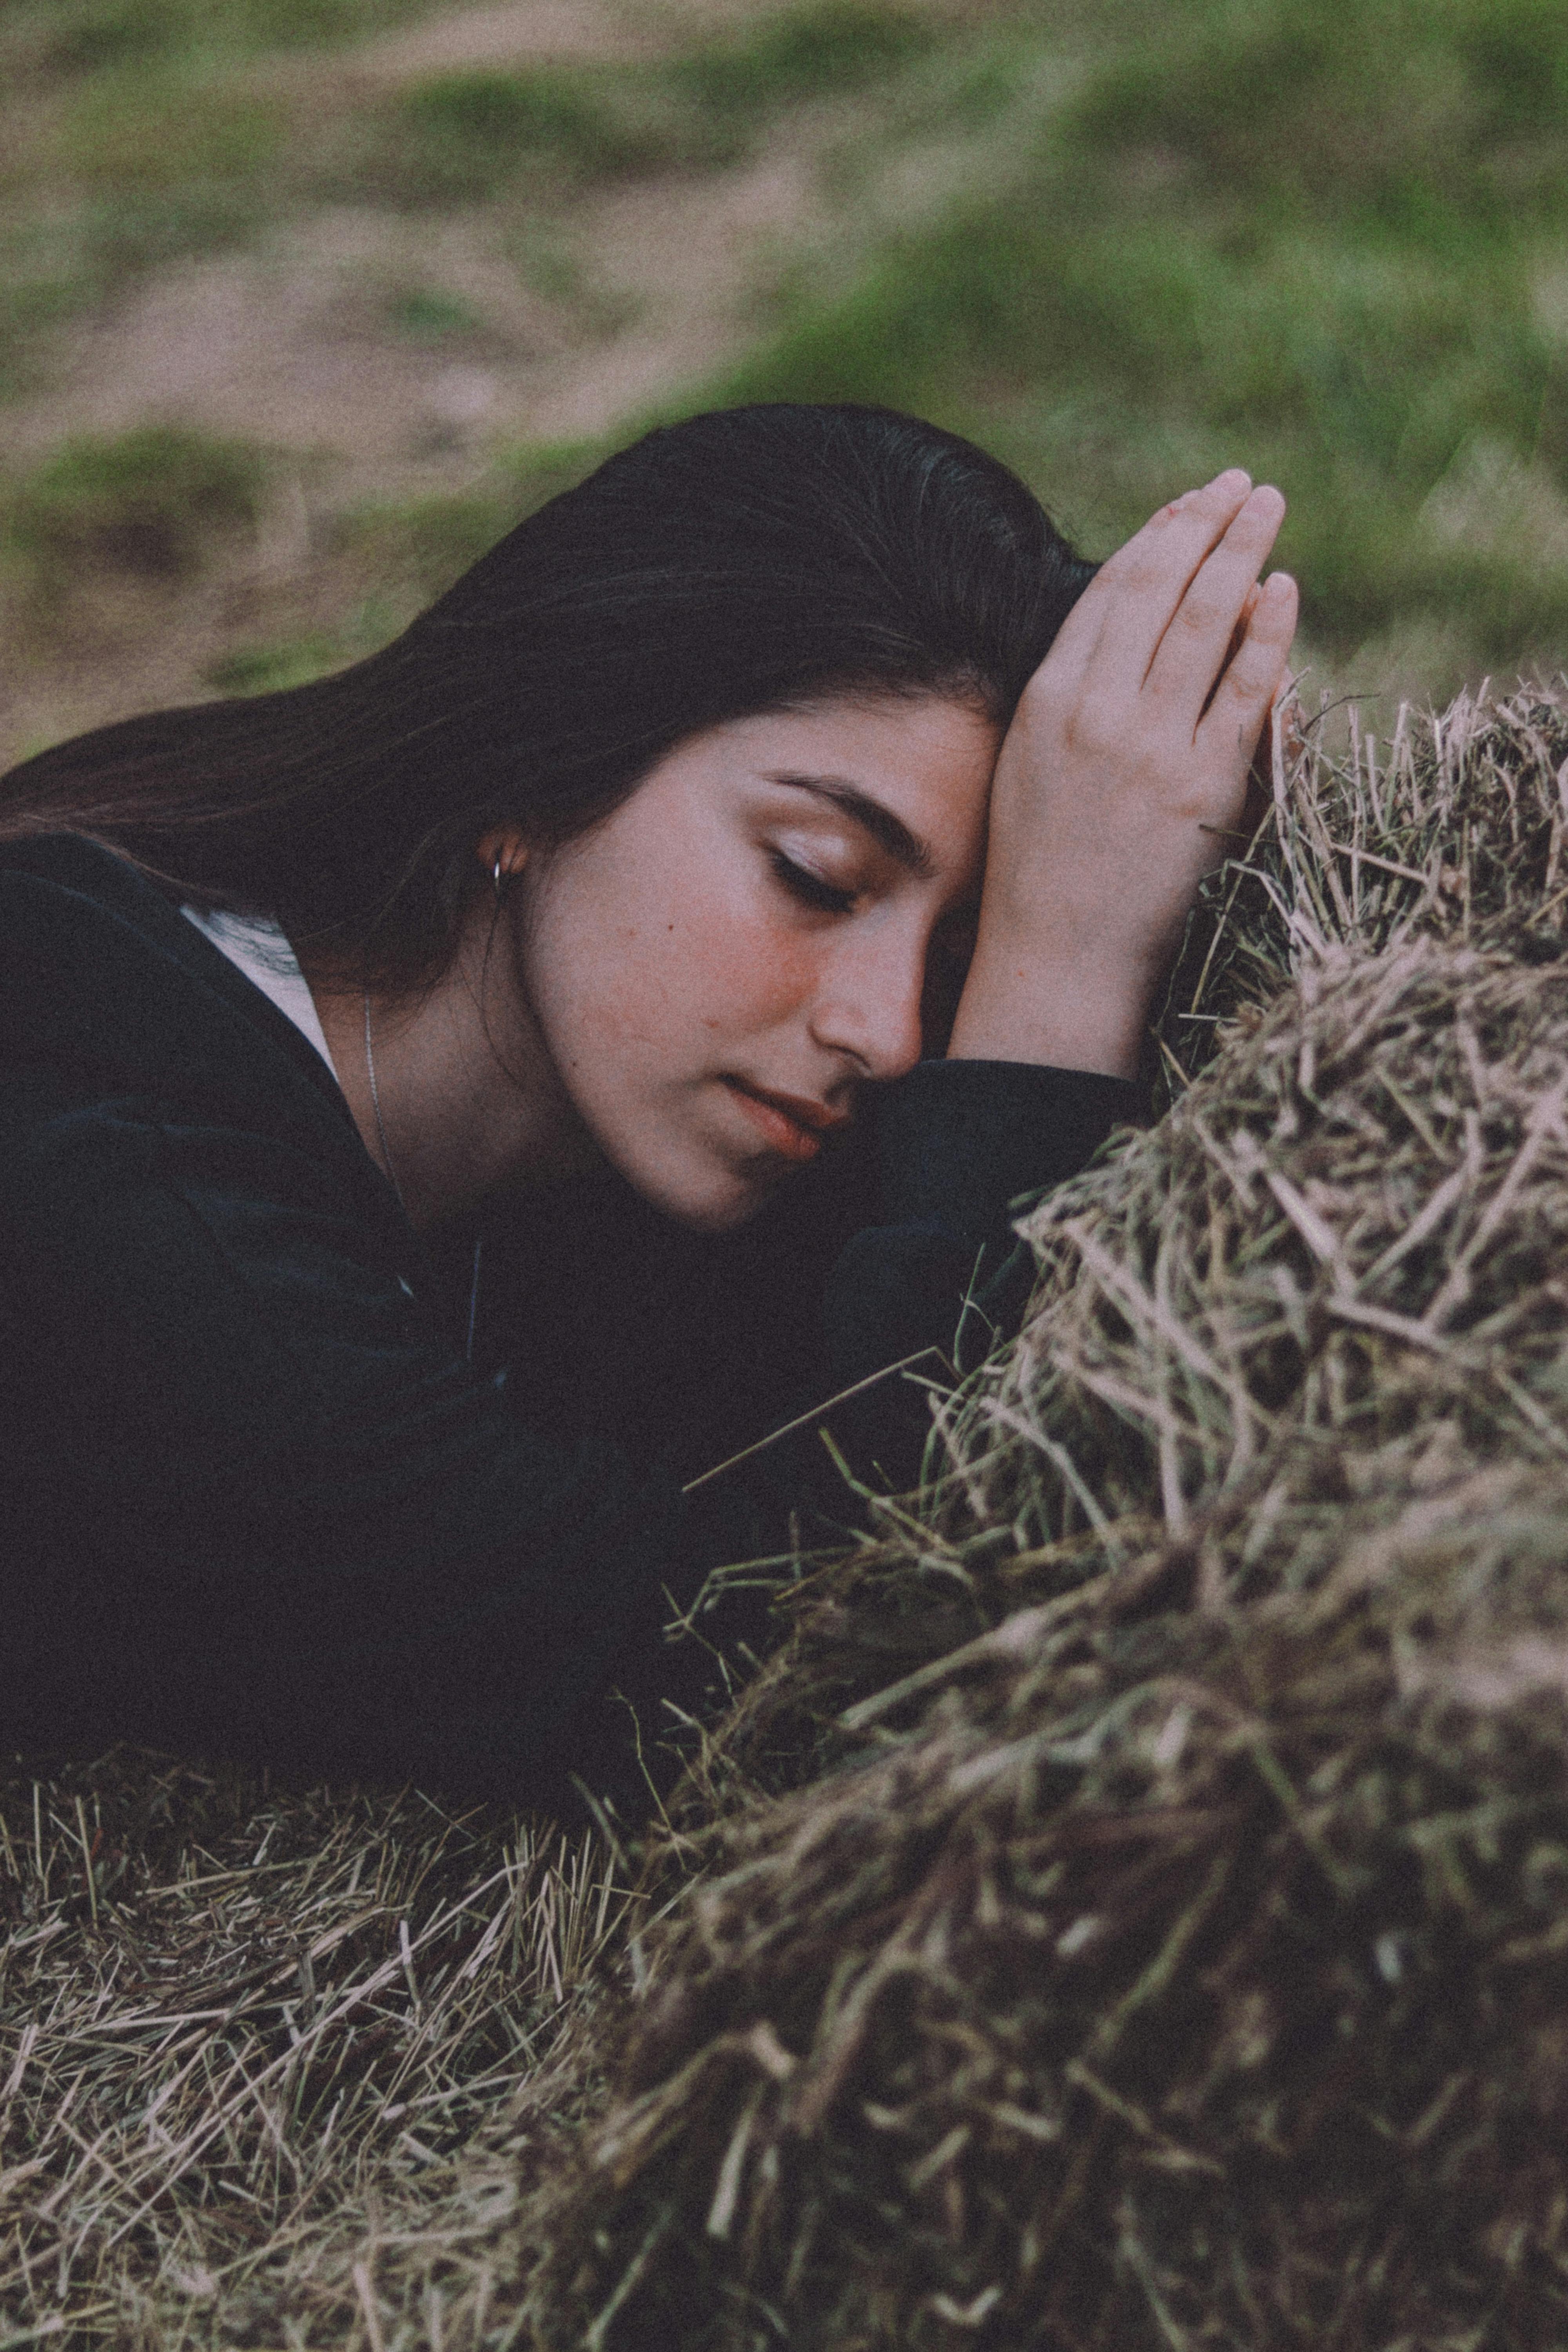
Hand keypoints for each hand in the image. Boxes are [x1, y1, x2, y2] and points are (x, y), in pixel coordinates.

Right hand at [947, 469, 1297, 1080]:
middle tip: (1238, 485)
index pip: (1107, 594)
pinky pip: (1243, 691)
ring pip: (1203, 622)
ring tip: (1266, 506)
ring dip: (1240, 551)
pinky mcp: (1202, 785)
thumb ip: (1067, 697)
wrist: (1056, 956)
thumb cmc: (1038, 868)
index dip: (1153, 540)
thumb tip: (1119, 638)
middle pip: (1157, 590)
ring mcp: (1151, 746)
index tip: (1186, 507)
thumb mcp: (1028, 764)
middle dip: (1202, 525)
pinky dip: (1266, 633)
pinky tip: (1283, 588)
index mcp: (1047, 700)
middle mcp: (1097, 712)